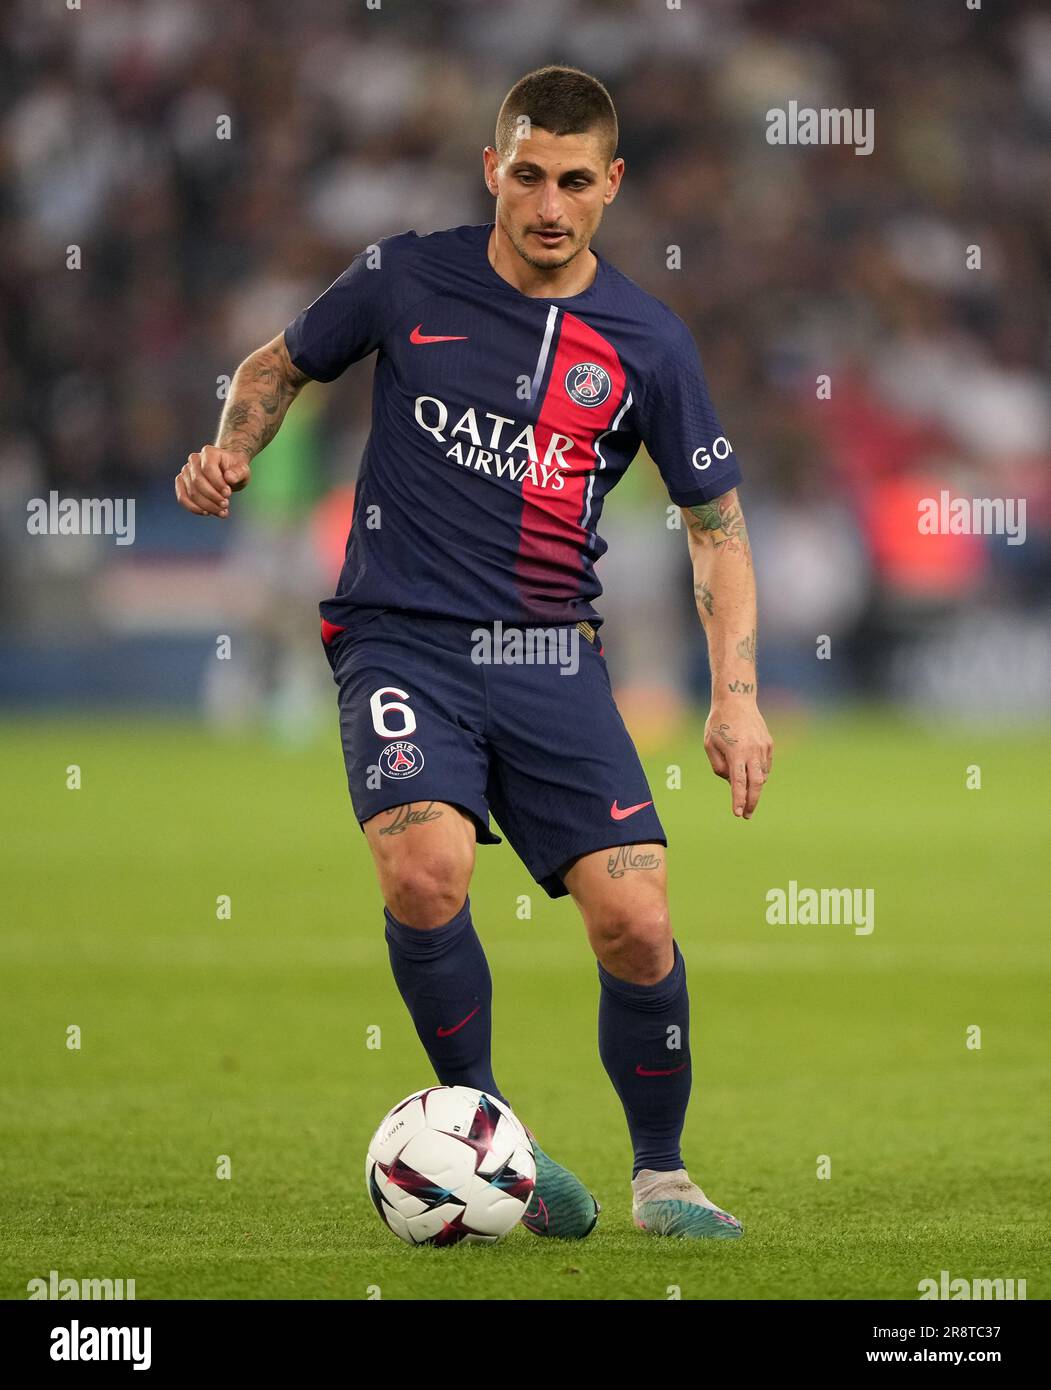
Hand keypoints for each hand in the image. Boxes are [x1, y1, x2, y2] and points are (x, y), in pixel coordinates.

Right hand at [175, 445, 250, 517]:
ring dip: (206, 506)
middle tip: (226, 505)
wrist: (227, 472)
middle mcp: (194, 460)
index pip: (208, 469)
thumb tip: (229, 477)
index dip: (217, 483)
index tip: (228, 494)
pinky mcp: (182, 483)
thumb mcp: (243, 470)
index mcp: (209, 452)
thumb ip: (238, 473)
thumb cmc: (235, 470)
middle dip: (212, 497)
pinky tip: (207, 513)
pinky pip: (183, 498)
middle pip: (198, 482)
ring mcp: (186, 471)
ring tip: (222, 512)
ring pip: (191, 492)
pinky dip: (194, 508)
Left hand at [704, 703, 772, 818]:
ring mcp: (763, 747)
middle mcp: (752, 751)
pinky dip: (758, 773)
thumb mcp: (709, 744)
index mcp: (736, 752)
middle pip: (756, 784)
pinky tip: (749, 770)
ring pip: (761, 775)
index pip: (738, 782)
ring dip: (754, 786)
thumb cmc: (718, 723)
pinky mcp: (769, 744)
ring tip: (744, 788)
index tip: (738, 813)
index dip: (738, 799)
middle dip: (752, 802)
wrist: (737, 700)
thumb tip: (731, 781)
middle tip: (747, 815)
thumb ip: (718, 766)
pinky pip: (765, 766)